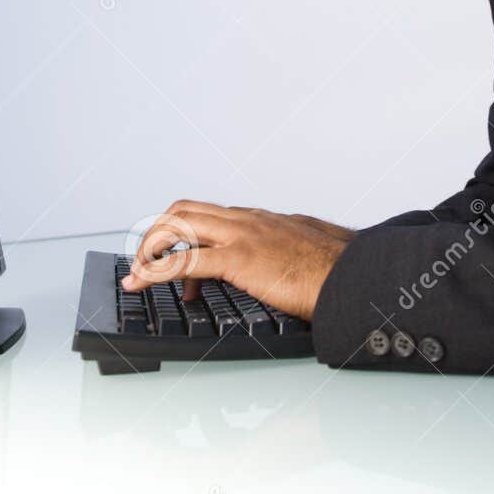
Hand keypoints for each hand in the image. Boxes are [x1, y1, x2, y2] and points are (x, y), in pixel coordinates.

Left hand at [121, 201, 354, 321]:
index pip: (209, 214)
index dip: (183, 232)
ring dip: (149, 249)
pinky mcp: (239, 258)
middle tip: (144, 263)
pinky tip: (142, 283)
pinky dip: (155, 270)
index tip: (175, 260)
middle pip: (183, 210)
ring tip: (137, 275)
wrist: (356, 276)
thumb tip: (284, 266)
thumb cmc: (340, 270)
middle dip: (156, 234)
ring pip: (176, 225)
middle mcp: (247, 220)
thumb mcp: (309, 251)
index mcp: (262, 220)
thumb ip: (289, 252)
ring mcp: (241, 235)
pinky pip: (184, 260)